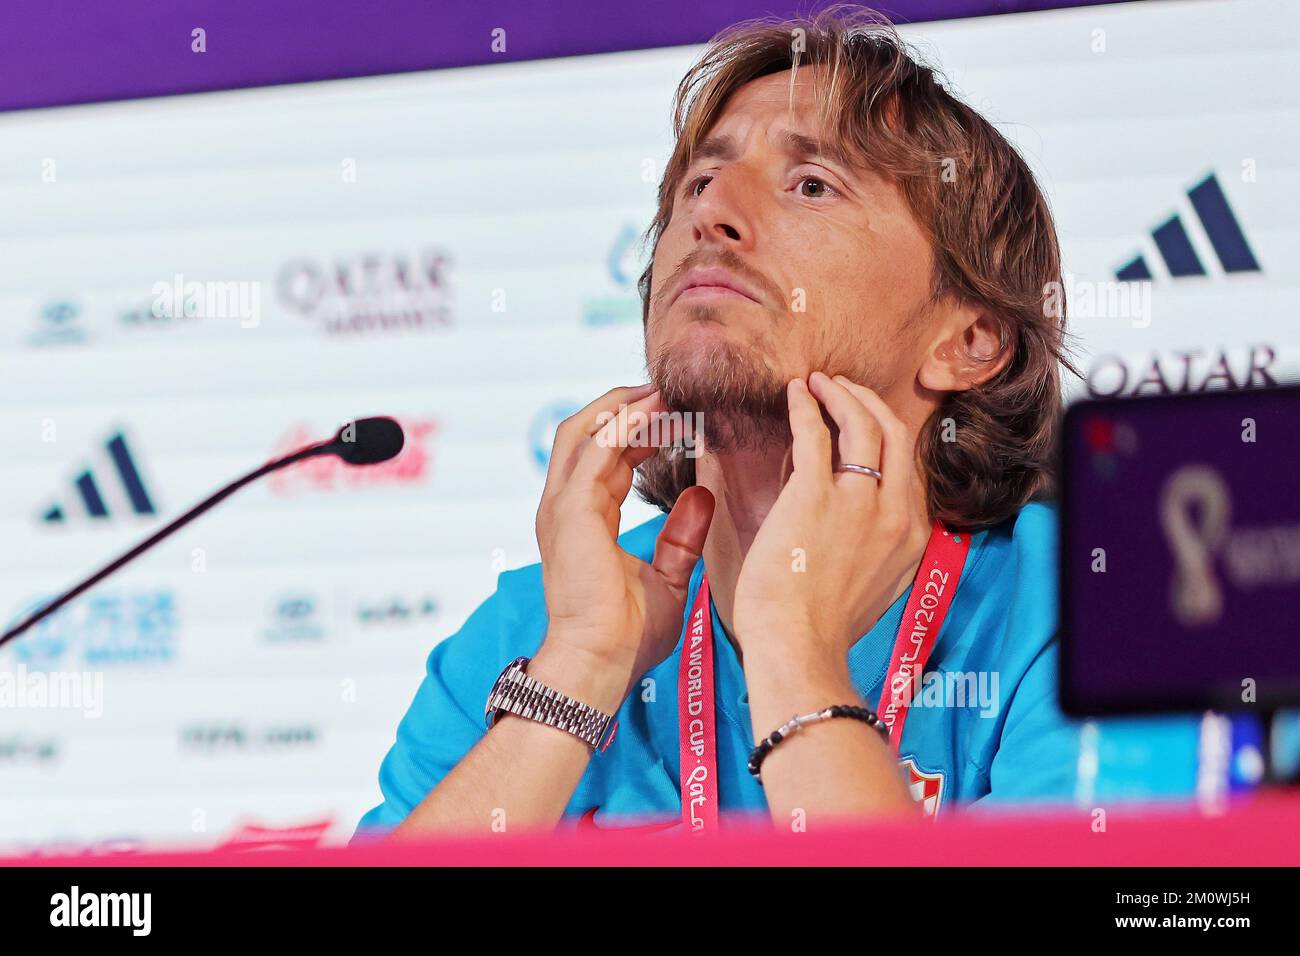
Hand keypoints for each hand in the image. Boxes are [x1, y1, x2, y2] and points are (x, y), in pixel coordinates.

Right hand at [535, 384, 714, 696]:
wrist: (600, 665)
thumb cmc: (628, 636)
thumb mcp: (667, 577)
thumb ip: (682, 536)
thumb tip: (702, 494)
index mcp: (583, 520)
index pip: (606, 456)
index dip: (639, 430)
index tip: (677, 415)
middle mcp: (565, 506)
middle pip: (586, 431)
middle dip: (625, 406)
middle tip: (670, 392)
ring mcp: (561, 507)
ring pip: (584, 430)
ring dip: (624, 407)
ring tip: (664, 393)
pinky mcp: (570, 512)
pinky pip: (594, 451)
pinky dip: (624, 426)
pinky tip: (656, 414)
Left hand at [732, 372, 930, 671]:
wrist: (799, 648)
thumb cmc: (820, 630)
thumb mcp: (874, 591)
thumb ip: (877, 556)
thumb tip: (862, 537)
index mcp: (911, 538)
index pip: (909, 469)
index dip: (887, 437)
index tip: (865, 421)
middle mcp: (895, 514)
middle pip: (896, 436)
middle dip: (871, 404)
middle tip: (843, 390)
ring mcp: (860, 502)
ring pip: (864, 425)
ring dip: (843, 395)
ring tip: (819, 383)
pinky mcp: (816, 496)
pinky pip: (816, 434)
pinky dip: (806, 406)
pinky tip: (795, 394)